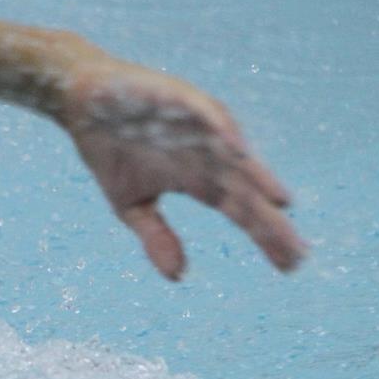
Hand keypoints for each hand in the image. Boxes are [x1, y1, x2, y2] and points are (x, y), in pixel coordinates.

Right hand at [59, 56, 304, 279]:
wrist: (80, 101)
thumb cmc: (110, 148)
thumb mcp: (131, 204)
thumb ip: (157, 237)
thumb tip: (179, 277)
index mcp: (200, 180)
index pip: (241, 212)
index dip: (265, 237)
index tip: (289, 266)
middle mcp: (209, 156)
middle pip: (247, 192)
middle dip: (271, 222)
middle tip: (298, 253)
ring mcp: (199, 128)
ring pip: (236, 157)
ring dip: (258, 177)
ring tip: (281, 202)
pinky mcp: (181, 100)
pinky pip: (207, 116)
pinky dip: (223, 131)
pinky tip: (239, 150)